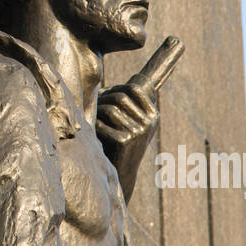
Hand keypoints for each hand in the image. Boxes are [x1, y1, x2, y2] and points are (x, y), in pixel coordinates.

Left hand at [96, 76, 159, 199]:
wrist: (122, 170)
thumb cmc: (124, 140)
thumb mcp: (134, 121)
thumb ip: (133, 103)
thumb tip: (133, 74)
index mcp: (153, 115)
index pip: (134, 88)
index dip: (117, 87)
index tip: (107, 92)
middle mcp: (149, 123)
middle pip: (120, 97)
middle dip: (104, 98)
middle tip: (94, 103)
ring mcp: (138, 132)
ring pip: (110, 109)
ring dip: (97, 109)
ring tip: (91, 114)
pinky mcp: (125, 141)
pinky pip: (103, 123)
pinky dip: (94, 123)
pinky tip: (92, 127)